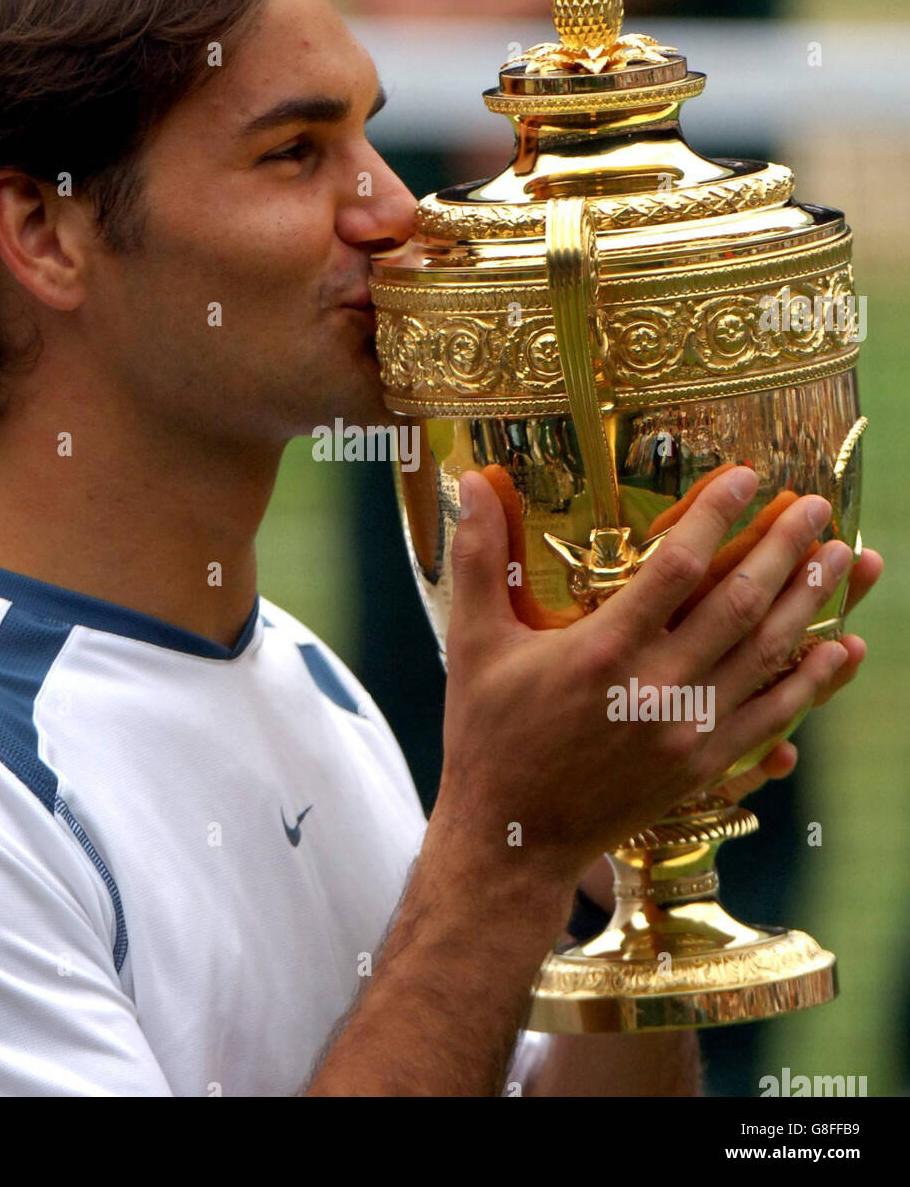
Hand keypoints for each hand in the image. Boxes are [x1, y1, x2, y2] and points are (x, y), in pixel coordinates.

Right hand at [438, 464, 852, 888]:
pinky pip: (774, 716)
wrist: (514, 837)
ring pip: (768, 656)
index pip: (678, 565)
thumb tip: (471, 483)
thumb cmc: (489, 735)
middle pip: (740, 603)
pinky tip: (843, 651)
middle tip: (818, 507)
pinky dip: (813, 682)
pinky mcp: (704, 767)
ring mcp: (688, 732)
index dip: (717, 514)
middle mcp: (657, 688)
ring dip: (811, 602)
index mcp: (604, 651)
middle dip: (785, 548)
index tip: (747, 477)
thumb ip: (479, 559)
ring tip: (844, 558)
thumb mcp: (474, 643)